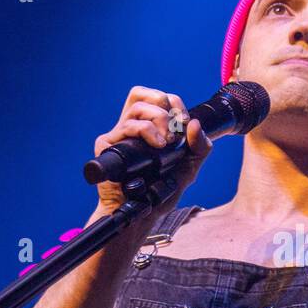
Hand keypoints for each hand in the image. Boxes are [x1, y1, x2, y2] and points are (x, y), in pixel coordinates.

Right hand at [92, 86, 212, 217]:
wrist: (144, 213)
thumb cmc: (162, 191)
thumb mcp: (189, 168)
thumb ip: (199, 147)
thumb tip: (195, 124)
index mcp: (148, 127)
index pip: (156, 98)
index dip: (173, 102)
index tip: (185, 121)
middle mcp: (131, 128)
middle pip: (141, 95)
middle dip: (164, 105)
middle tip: (175, 128)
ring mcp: (118, 136)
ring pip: (136, 108)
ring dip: (158, 119)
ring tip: (167, 141)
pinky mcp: (107, 145)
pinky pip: (125, 126)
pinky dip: (146, 130)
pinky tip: (158, 145)